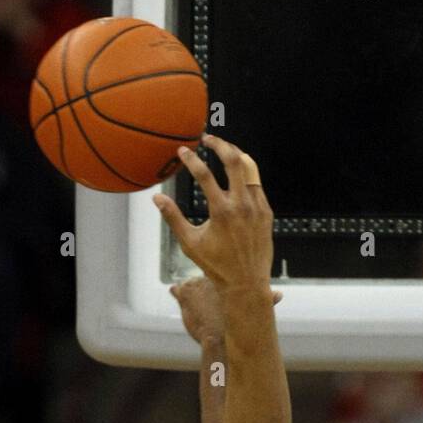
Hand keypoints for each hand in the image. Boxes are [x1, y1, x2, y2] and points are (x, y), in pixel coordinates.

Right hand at [154, 136, 273, 295]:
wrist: (246, 283)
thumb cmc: (216, 266)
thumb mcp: (190, 244)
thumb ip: (173, 218)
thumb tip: (157, 199)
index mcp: (222, 212)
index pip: (204, 175)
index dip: (191, 159)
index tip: (183, 151)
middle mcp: (241, 205)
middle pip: (233, 160)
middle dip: (220, 144)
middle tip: (208, 139)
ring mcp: (257, 207)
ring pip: (249, 167)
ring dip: (235, 154)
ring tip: (224, 150)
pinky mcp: (266, 212)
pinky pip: (256, 184)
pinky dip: (245, 174)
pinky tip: (236, 174)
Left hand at [171, 275, 282, 346]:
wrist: (219, 339)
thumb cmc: (238, 327)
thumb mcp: (254, 308)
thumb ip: (267, 298)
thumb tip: (280, 294)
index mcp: (227, 277)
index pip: (218, 272)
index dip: (216, 282)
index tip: (217, 294)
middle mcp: (212, 276)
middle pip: (203, 278)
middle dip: (202, 289)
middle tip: (205, 303)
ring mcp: (195, 284)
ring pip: (189, 285)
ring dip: (190, 294)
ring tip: (197, 307)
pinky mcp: (183, 294)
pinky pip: (176, 289)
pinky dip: (177, 293)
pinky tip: (181, 299)